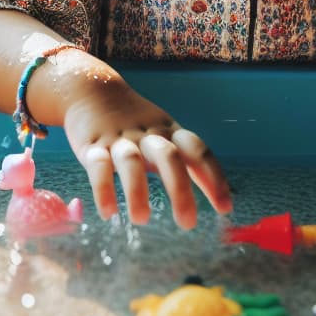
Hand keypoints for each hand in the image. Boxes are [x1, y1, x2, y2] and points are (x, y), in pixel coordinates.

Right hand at [59, 79, 232, 229]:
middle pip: (169, 157)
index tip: (225, 208)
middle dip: (179, 190)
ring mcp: (119, 139)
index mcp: (170, 132)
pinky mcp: (92, 146)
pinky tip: (108, 213)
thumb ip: (188, 163)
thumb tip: (220, 197)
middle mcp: (148, 135)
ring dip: (136, 191)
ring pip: (131, 161)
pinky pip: (98, 167)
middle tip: (188, 224)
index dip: (214, 178)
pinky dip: (103, 189)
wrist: (90, 90)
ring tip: (141, 220)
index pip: (198, 152)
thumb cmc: (136, 122)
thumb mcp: (165, 134)